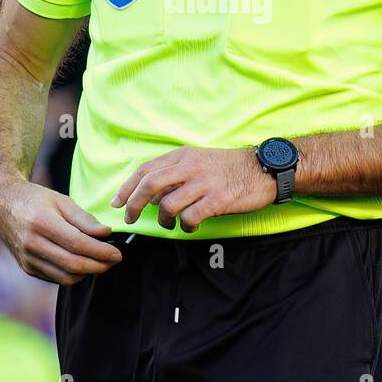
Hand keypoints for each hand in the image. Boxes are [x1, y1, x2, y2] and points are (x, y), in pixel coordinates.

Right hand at [0, 178, 121, 285]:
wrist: (1, 203)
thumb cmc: (34, 199)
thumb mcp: (60, 200)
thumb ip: (84, 218)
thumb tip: (106, 234)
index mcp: (41, 222)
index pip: (77, 244)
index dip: (101, 251)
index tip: (118, 252)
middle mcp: (31, 244)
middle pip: (73, 264)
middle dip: (99, 265)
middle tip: (115, 260)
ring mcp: (27, 259)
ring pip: (65, 277)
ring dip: (88, 273)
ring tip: (102, 262)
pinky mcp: (27, 268)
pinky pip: (56, 278)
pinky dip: (73, 274)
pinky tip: (84, 264)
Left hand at [110, 147, 276, 232]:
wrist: (264, 168)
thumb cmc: (229, 167)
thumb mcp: (199, 161)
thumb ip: (175, 174)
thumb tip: (151, 196)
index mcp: (183, 155)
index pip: (146, 170)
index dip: (127, 187)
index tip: (117, 202)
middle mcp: (190, 166)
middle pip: (150, 185)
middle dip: (134, 204)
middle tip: (130, 218)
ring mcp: (204, 183)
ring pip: (168, 204)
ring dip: (164, 220)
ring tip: (171, 224)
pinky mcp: (218, 199)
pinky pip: (190, 217)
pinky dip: (185, 226)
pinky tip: (191, 226)